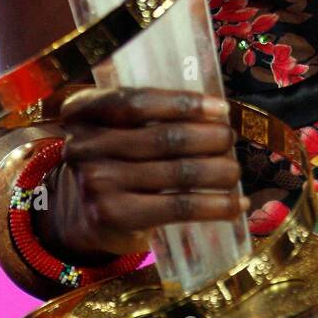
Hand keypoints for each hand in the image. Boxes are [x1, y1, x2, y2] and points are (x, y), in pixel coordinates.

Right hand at [36, 87, 247, 261]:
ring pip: (176, 172)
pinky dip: (214, 206)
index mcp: (82, 109)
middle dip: (208, 137)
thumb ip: (149, 115)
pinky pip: (177, 207)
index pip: (138, 101)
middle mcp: (83, 144)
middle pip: (164, 137)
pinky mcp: (113, 216)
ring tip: (235, 170)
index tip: (221, 108)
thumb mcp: (116, 128)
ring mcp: (96, 182)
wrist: (82, 215)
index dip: (184, 103)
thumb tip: (216, 113)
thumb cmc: (114, 159)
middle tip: (230, 138)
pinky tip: (235, 204)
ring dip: (217, 171)